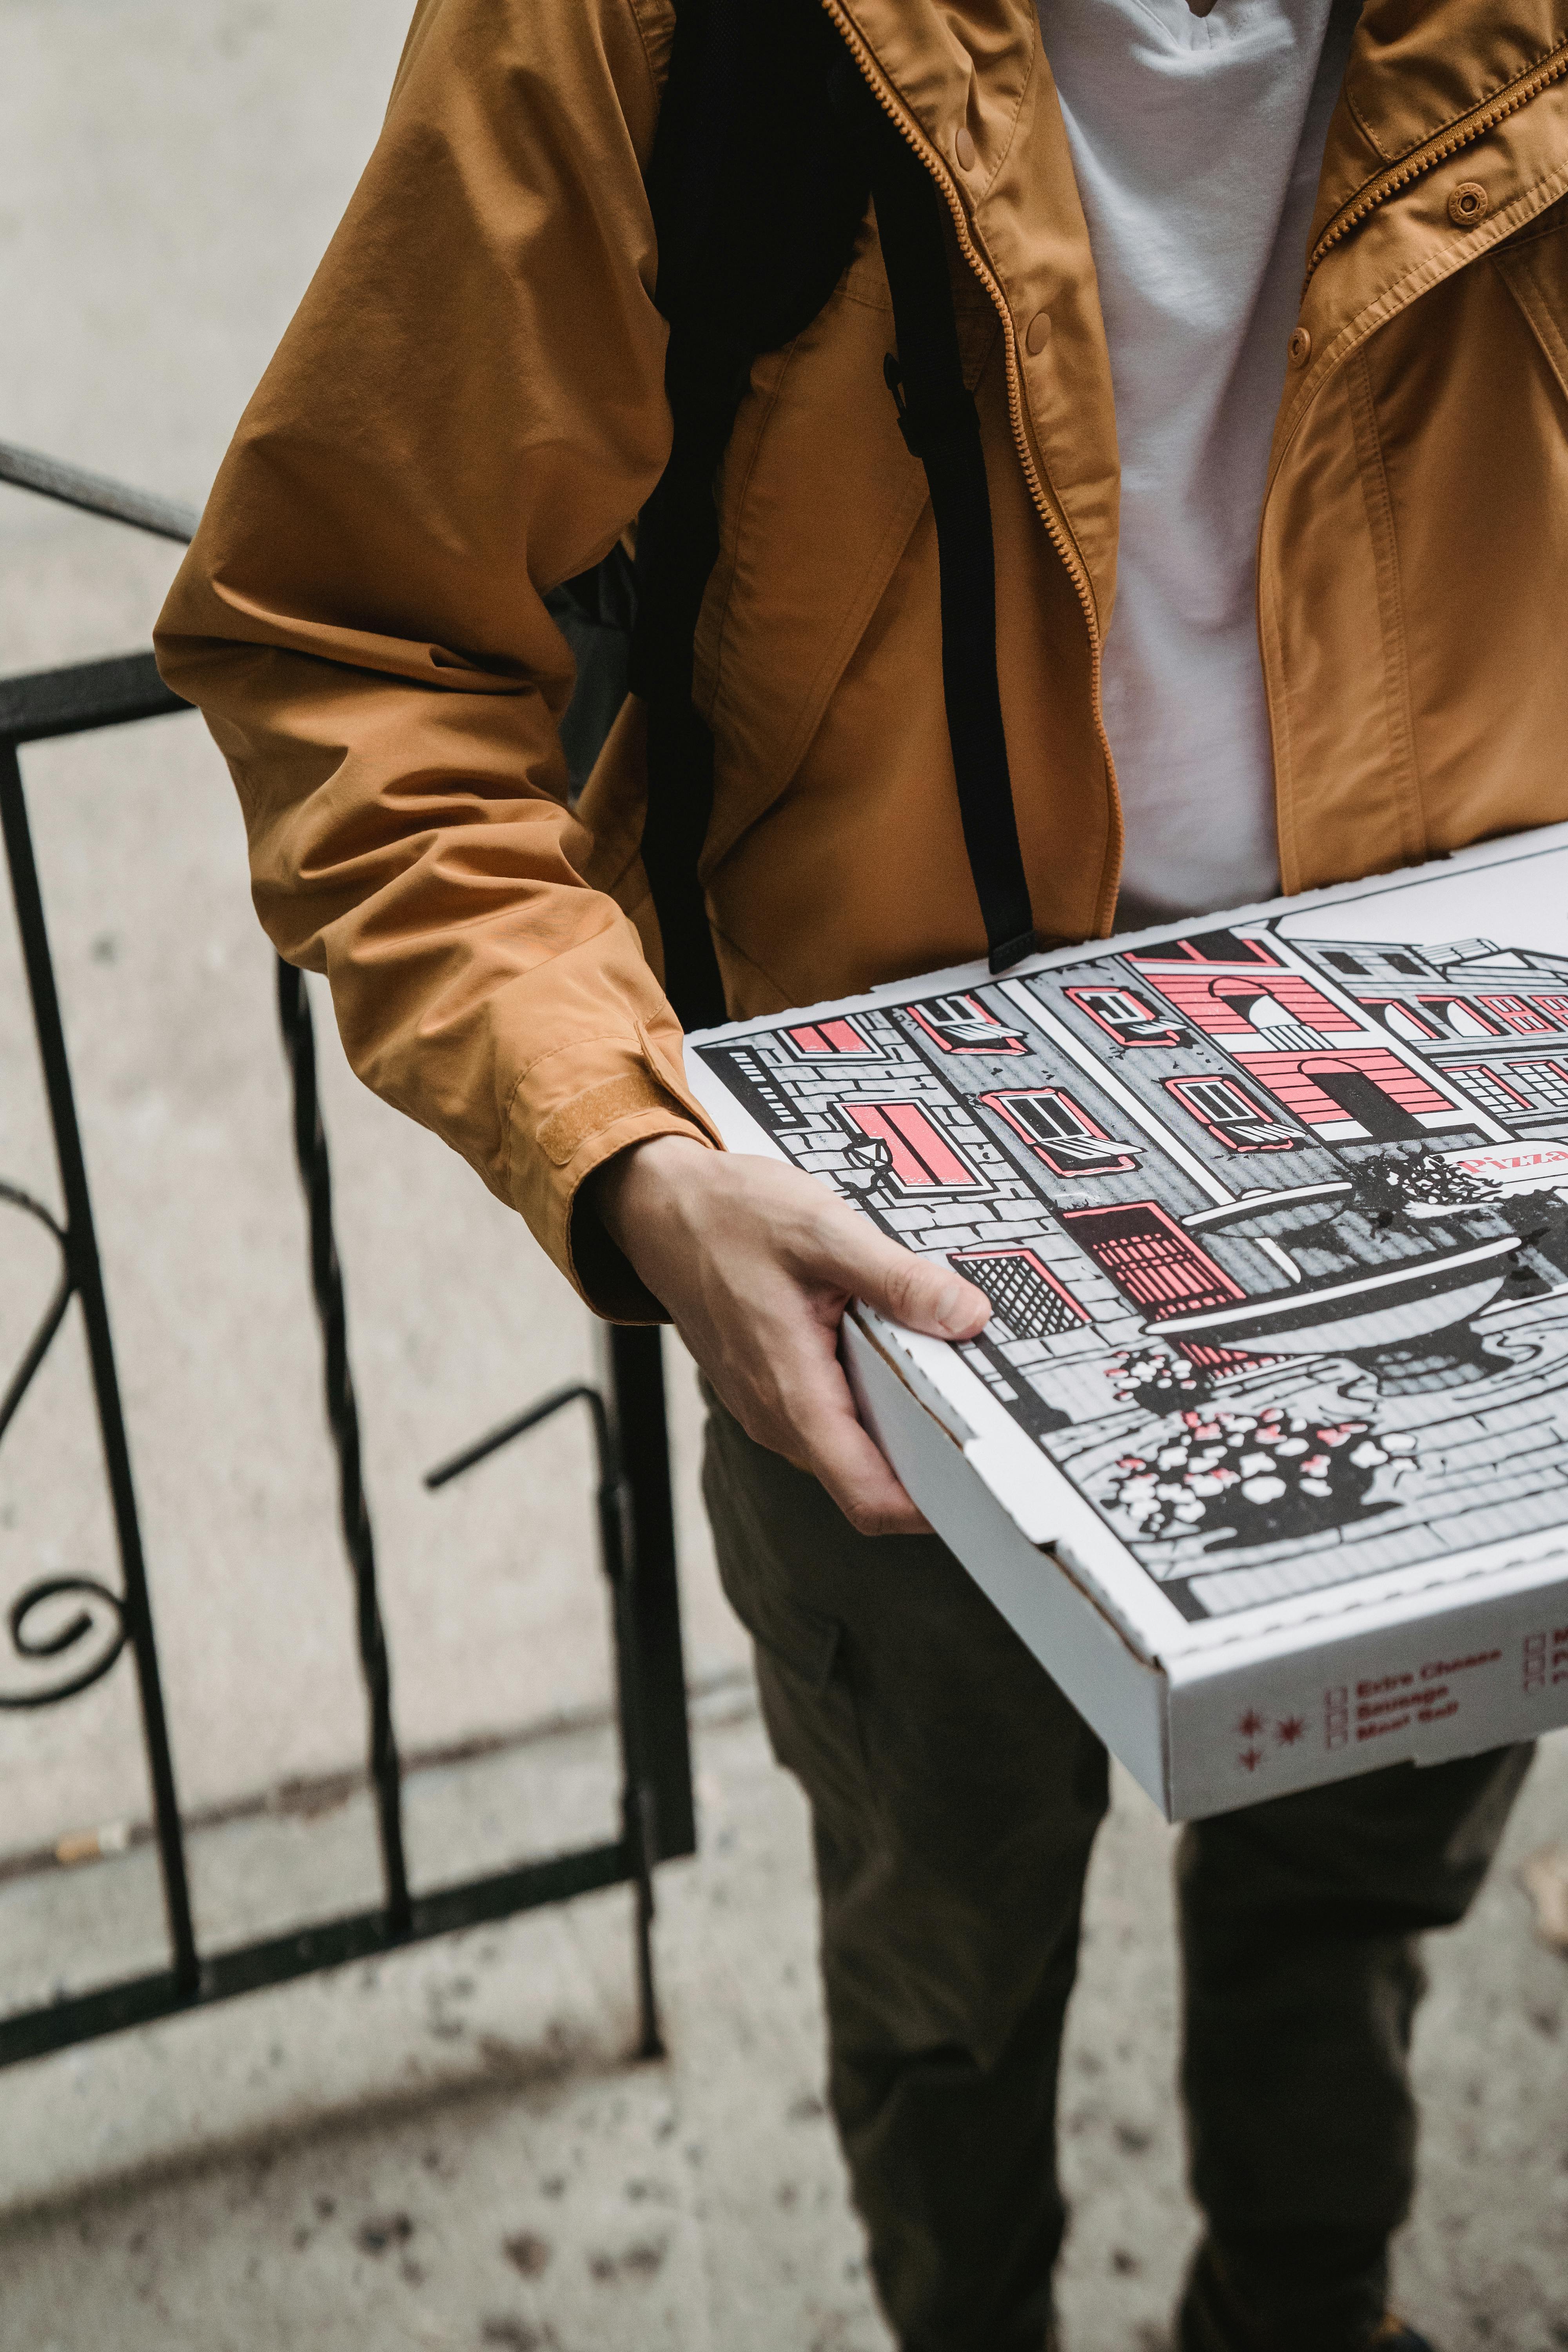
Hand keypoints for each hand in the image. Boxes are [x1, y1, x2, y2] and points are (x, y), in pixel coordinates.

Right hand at [588, 1136, 989, 1535]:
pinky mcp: (768, 1387)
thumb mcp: (823, 1231)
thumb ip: (898, 1280)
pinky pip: (829, 1417)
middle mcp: (776, 1416)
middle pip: (866, 1479)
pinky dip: (869, 1399)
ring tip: (944, 1378)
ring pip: (849, 1448)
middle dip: (926, 1460)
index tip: (982, 1484)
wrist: (659, 1206)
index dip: (930, 1507)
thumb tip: (966, 1316)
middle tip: (985, 1419)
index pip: (868, 1497)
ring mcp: (768, 1406)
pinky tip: (892, 1354)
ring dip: (898, 1425)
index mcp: (793, 1394)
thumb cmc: (728, 1217)